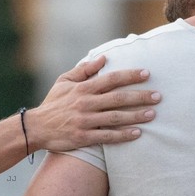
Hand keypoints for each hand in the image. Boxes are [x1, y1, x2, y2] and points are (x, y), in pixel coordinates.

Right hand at [27, 55, 159, 151]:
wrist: (36, 128)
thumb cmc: (53, 103)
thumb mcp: (64, 82)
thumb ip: (84, 70)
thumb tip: (103, 58)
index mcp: (83, 88)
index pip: (111, 79)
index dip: (130, 75)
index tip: (147, 73)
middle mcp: (85, 103)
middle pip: (118, 98)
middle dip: (140, 96)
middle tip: (158, 96)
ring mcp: (85, 121)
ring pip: (115, 117)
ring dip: (136, 116)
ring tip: (153, 114)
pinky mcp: (83, 137)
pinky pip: (107, 136)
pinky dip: (123, 135)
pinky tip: (137, 133)